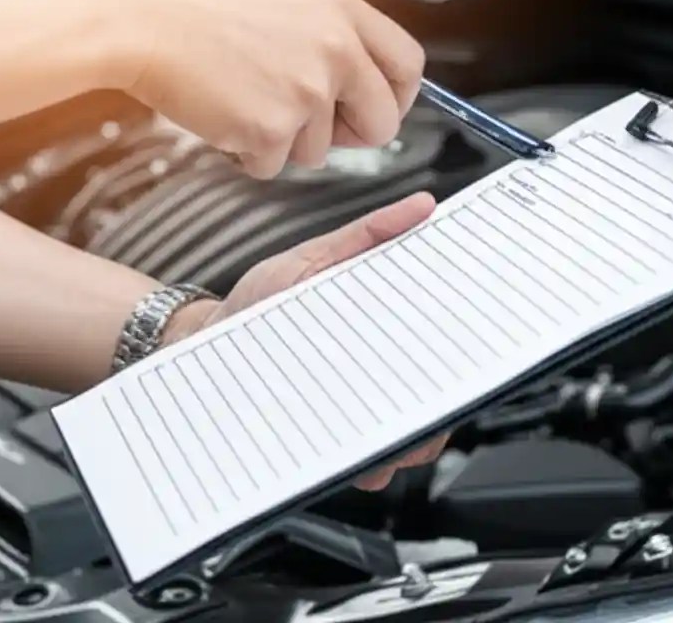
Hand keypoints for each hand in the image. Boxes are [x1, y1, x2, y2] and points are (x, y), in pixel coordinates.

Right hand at [117, 0, 424, 179]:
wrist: (141, 17)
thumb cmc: (198, 9)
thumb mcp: (286, 2)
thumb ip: (331, 38)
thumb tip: (363, 87)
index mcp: (342, 10)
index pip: (408, 66)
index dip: (395, 98)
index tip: (373, 111)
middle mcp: (336, 49)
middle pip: (381, 124)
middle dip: (349, 138)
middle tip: (305, 128)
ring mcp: (307, 91)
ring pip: (318, 152)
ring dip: (281, 142)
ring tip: (239, 99)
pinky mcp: (272, 129)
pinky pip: (272, 166)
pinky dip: (244, 153)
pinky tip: (220, 114)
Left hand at [165, 192, 447, 490]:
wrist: (203, 345)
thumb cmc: (256, 304)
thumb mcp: (309, 260)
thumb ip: (364, 235)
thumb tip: (422, 206)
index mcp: (380, 337)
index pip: (440, 353)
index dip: (464, 357)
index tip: (469, 349)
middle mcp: (373, 383)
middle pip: (432, 409)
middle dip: (440, 412)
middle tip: (431, 397)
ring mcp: (351, 421)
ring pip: (403, 446)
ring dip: (407, 444)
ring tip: (393, 431)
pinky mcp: (324, 449)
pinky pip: (361, 467)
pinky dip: (370, 467)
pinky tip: (362, 458)